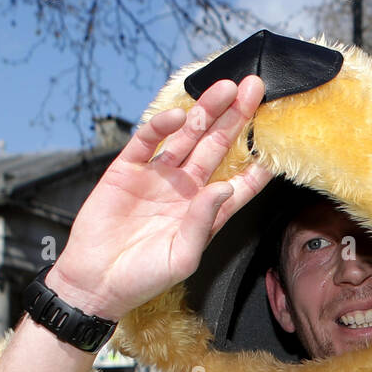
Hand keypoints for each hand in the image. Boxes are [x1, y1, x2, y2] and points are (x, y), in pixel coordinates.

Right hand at [47, 76, 271, 319]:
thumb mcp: (183, 256)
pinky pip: (147, 142)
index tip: (276, 138)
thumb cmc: (141, 278)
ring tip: (226, 89)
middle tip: (254, 90)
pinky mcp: (127, 171)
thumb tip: (223, 189)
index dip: (257, 161)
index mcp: (205, 213)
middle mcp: (184, 190)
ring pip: (187, 137)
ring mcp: (156, 177)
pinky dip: (160, 127)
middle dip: (235, 119)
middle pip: (216, 148)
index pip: (239, 182)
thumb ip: (204, 222)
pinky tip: (179, 116)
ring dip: (205, 112)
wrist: (95, 282)